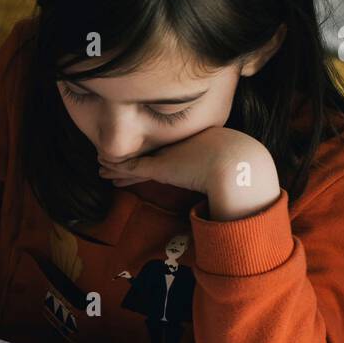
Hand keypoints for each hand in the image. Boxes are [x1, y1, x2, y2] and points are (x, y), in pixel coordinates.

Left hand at [97, 126, 279, 219]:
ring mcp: (171, 154)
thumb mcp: (228, 172)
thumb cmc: (240, 173)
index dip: (153, 155)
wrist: (239, 167)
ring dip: (118, 164)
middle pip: (150, 152)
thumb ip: (221, 179)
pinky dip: (117, 169)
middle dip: (131, 158)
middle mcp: (181, 144)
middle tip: (111, 159)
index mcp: (199, 142)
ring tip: (102, 166)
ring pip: (137, 159)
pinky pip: (133, 167)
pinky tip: (104, 169)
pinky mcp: (161, 167)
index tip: (142, 160)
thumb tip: (222, 200)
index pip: (169, 150)